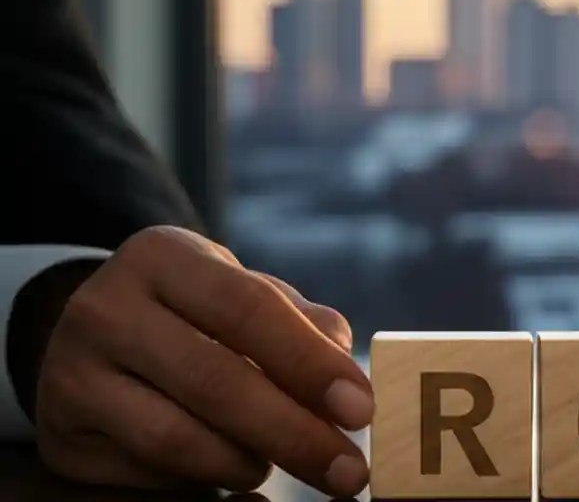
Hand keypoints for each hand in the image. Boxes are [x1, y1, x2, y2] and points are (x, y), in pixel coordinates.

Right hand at [34, 226, 371, 495]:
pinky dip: (205, 479)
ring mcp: (72, 373)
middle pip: (215, 382)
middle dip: (295, 434)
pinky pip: (149, 472)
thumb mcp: (244, 295)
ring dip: (248, 462)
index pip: (249, 309)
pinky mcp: (61, 435)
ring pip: (177, 439)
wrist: (95, 339)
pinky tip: (233, 467)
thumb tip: (343, 356)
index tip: (361, 409)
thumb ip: (301, 322)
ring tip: (280, 463)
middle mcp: (106, 308)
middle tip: (349, 473)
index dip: (310, 364)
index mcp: (162, 256)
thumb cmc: (196, 314)